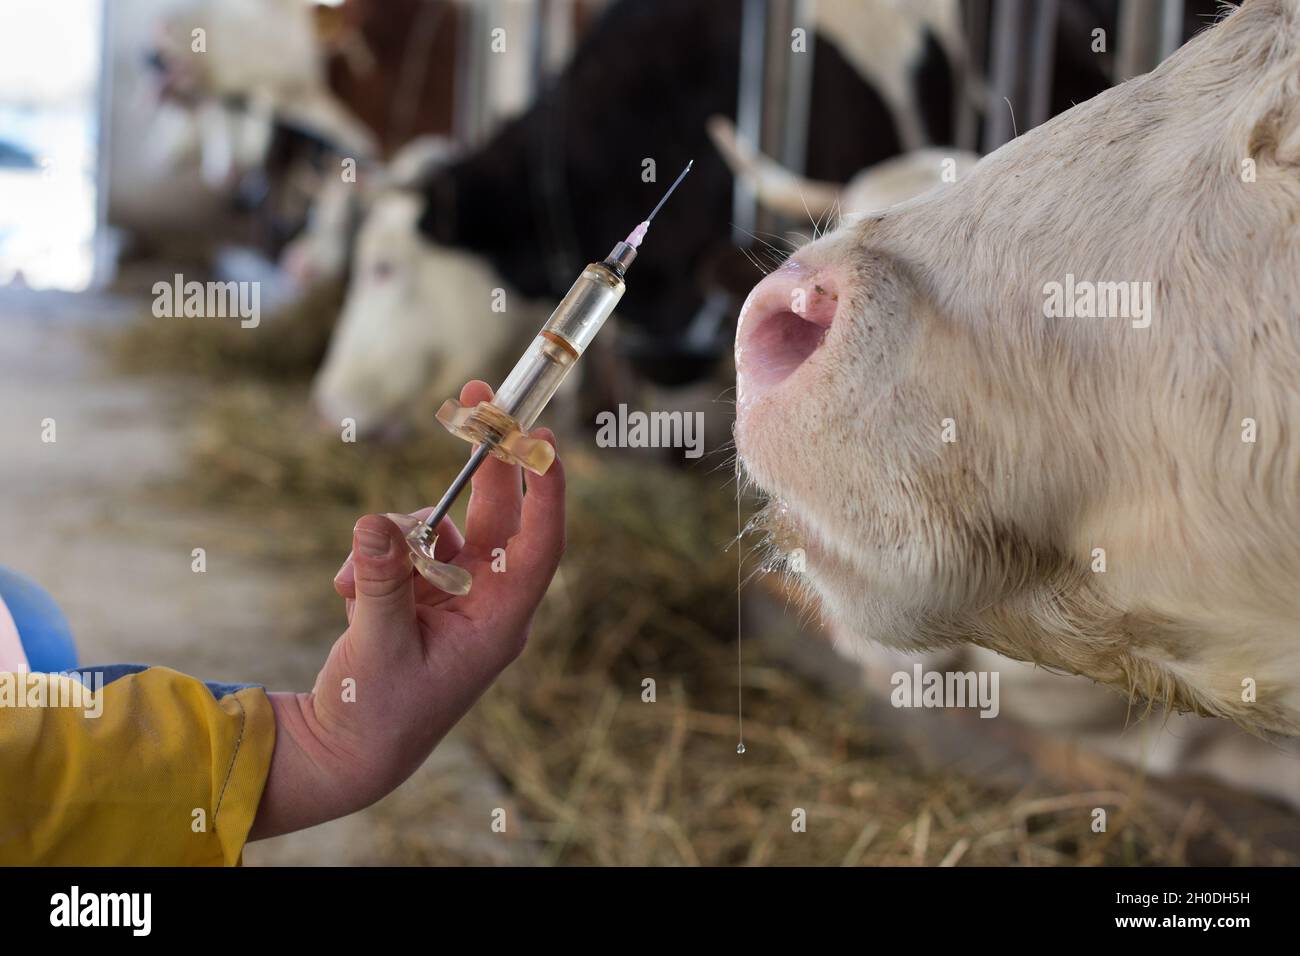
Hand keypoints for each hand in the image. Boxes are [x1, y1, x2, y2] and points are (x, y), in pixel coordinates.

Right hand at [251, 381, 564, 837]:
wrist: (346, 750)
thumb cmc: (376, 716)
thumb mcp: (376, 647)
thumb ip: (378, 584)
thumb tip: (375, 524)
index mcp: (499, 622)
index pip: (539, 546)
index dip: (547, 492)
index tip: (543, 437)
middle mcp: (487, 601)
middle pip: (499, 513)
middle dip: (486, 459)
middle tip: (475, 396)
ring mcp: (455, 594)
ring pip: (436, 526)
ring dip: (396, 537)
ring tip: (351, 586)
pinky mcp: (423, 591)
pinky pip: (403, 547)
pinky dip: (371, 559)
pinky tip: (344, 596)